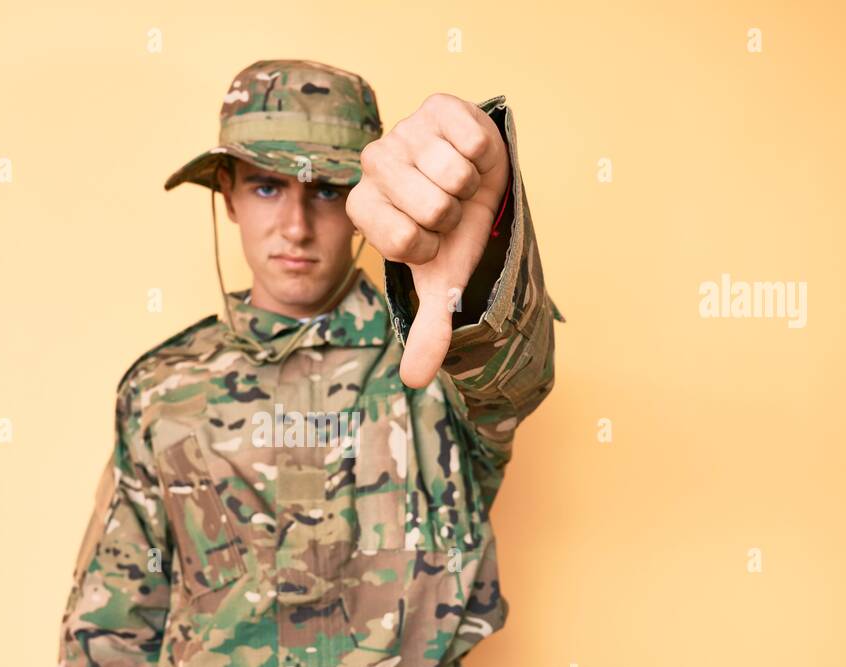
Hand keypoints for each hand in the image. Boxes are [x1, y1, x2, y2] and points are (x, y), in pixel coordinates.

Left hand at [346, 93, 508, 387]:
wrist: (479, 182)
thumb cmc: (451, 232)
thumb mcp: (441, 281)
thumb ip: (429, 330)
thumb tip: (415, 381)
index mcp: (362, 208)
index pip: (403, 240)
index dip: (430, 246)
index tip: (430, 239)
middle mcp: (372, 165)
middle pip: (431, 207)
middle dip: (452, 216)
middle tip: (447, 209)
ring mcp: (402, 131)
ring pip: (452, 173)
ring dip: (468, 185)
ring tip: (457, 183)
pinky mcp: (435, 106)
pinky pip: (470, 139)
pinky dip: (482, 153)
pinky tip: (469, 155)